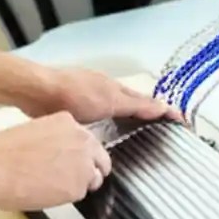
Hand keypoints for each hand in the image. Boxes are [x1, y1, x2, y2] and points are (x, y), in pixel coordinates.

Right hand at [0, 112, 111, 209]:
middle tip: (69, 178)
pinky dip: (66, 197)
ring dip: (78, 184)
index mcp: (70, 122)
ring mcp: (84, 165)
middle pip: (100, 159)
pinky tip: (47, 193)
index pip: (87, 141)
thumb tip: (57, 155)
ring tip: (54, 187)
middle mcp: (83, 141)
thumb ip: (55, 140)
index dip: (78, 153)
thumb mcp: (35, 132)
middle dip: (89, 169)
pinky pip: (78, 194)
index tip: (68, 161)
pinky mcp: (79, 188)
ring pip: (92, 179)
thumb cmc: (4, 150)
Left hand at [23, 68, 182, 124]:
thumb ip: (134, 105)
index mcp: (116, 90)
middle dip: (148, 112)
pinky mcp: (74, 101)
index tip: (180, 121)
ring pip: (115, 105)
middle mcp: (105, 89)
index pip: (146, 102)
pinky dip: (109, 116)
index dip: (163, 111)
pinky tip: (103, 126)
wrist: (38, 91)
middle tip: (161, 126)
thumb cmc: (73, 97)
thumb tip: (161, 107)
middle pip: (132, 102)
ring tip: (137, 129)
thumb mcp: (108, 102)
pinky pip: (100, 109)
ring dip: (128, 114)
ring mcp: (89, 93)